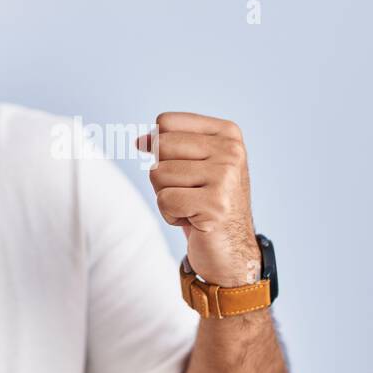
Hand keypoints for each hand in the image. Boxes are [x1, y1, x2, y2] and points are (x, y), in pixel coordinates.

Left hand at [136, 112, 259, 288]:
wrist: (232, 249)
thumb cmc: (207, 204)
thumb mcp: (193, 165)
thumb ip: (169, 145)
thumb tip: (140, 140)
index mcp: (227, 133)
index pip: (166, 123)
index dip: (161, 149)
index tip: (185, 170)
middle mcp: (231, 151)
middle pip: (161, 146)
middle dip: (163, 174)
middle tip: (189, 192)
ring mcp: (226, 177)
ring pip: (158, 173)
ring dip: (167, 197)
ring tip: (193, 206)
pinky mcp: (215, 204)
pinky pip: (164, 200)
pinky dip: (170, 215)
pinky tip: (194, 220)